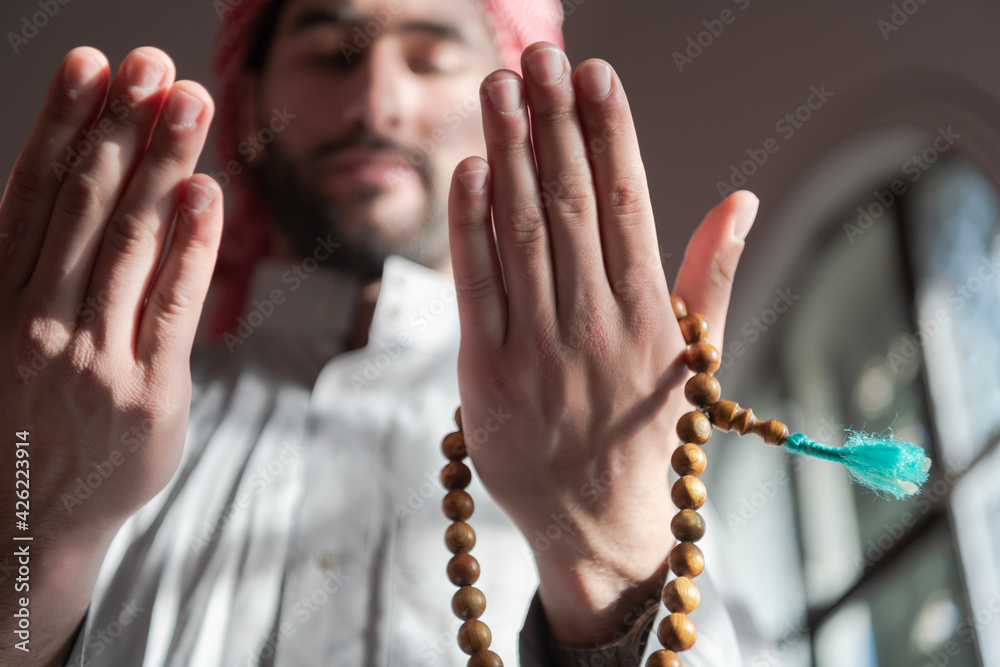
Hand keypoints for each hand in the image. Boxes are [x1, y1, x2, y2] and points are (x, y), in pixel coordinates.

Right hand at [0, 47, 220, 664]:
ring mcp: (94, 357)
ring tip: (190, 104)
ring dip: (162, 166)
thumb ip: (35, 267)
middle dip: (123, 128)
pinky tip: (207, 194)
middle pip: (85, 204)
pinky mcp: (148, 392)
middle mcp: (37, 319)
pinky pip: (172, 307)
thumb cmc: (24, 416)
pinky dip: (191, 248)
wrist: (27, 518)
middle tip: (155, 64)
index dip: (64, 122)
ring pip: (130, 243)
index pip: (34, 192)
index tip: (94, 65)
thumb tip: (76, 181)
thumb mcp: (4, 337)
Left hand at [447, 42, 757, 643]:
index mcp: (648, 318)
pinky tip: (469, 170)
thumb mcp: (692, 360)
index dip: (610, 134)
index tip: (595, 74)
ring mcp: (538, 352)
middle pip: (571, 205)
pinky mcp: (486, 377)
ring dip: (509, 154)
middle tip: (539, 55)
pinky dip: (470, 227)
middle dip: (553, 123)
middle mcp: (594, 327)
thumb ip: (707, 274)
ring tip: (500, 88)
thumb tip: (743, 198)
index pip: (627, 205)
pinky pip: (476, 290)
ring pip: (522, 234)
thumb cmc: (647, 433)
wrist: (600, 526)